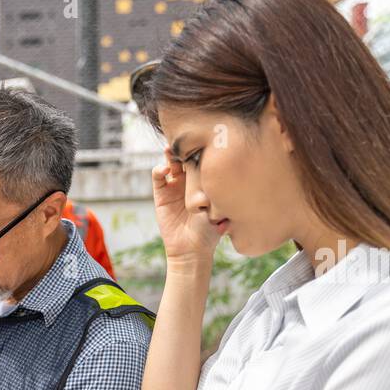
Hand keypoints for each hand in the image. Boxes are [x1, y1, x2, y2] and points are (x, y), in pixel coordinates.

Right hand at [152, 148, 222, 265]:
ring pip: (171, 163)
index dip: (201, 149)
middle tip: (186, 140)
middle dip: (185, 148)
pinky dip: (159, 170)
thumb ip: (220, 191)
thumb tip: (231, 169)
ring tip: (172, 150)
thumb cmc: (210, 231)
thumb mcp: (219, 207)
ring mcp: (174, 187)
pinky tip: (165, 169)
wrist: (192, 249)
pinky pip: (158, 177)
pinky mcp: (160, 195)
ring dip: (171, 154)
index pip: (202, 160)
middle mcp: (188, 182)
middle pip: (185, 157)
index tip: (204, 140)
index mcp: (204, 182)